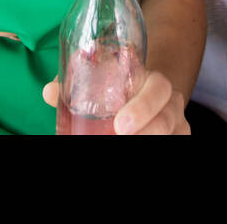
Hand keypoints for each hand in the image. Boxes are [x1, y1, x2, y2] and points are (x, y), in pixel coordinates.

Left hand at [42, 71, 189, 134]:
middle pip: (167, 118)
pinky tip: (136, 146)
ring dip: (150, 138)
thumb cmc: (123, 88)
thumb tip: (50, 91)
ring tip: (124, 143)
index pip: (159, 87)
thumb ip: (78, 82)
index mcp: (154, 83)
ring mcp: (176, 125)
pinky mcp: (177, 137)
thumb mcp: (106, 79)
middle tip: (120, 136)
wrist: (150, 93)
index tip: (120, 123)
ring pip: (173, 133)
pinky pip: (174, 141)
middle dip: (147, 130)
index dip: (144, 105)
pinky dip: (160, 144)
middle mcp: (171, 104)